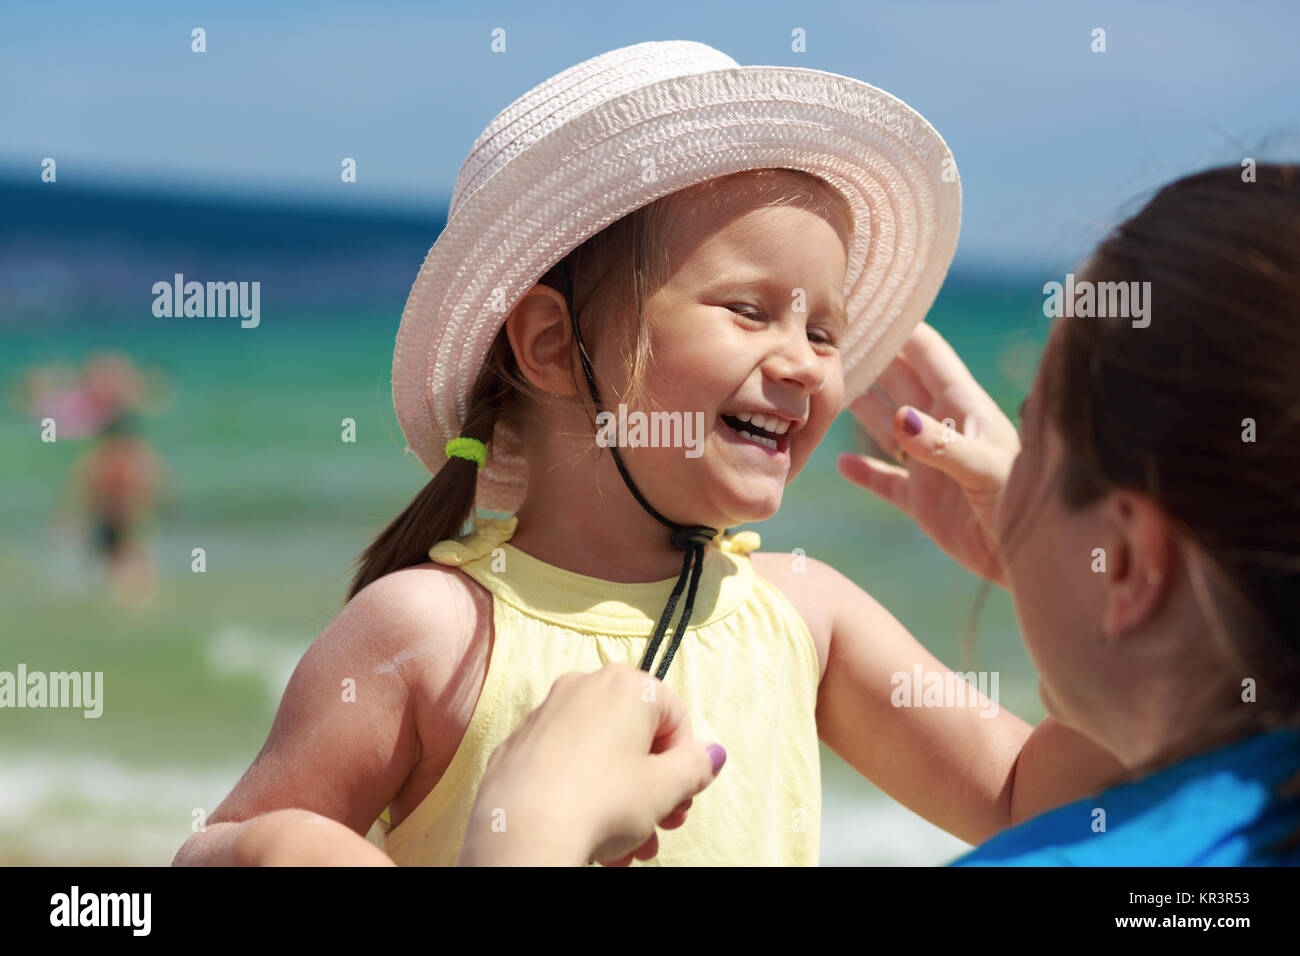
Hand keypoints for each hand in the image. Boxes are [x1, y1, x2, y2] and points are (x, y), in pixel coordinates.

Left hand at [458, 663, 724, 866]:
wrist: (523, 835)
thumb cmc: (603, 801)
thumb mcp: (666, 788)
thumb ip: (697, 766)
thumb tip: (712, 753)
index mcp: (624, 685)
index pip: (675, 717)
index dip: (685, 763)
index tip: (681, 799)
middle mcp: (582, 687)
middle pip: (635, 739)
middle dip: (654, 789)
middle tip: (661, 827)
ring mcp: (544, 716)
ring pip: (600, 758)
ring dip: (622, 804)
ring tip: (628, 847)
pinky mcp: (517, 747)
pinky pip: (565, 767)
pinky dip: (583, 796)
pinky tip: (590, 837)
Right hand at [836, 323, 1019, 584]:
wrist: (1031, 560)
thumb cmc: (1022, 506)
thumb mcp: (986, 469)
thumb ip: (942, 445)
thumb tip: (901, 418)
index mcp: (962, 406)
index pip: (926, 353)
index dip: (900, 327)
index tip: (869, 305)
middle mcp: (942, 427)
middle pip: (899, 381)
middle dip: (871, 357)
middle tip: (833, 337)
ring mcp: (930, 464)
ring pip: (886, 425)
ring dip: (860, 407)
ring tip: (826, 387)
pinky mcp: (922, 503)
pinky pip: (885, 481)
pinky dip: (863, 472)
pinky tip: (840, 462)